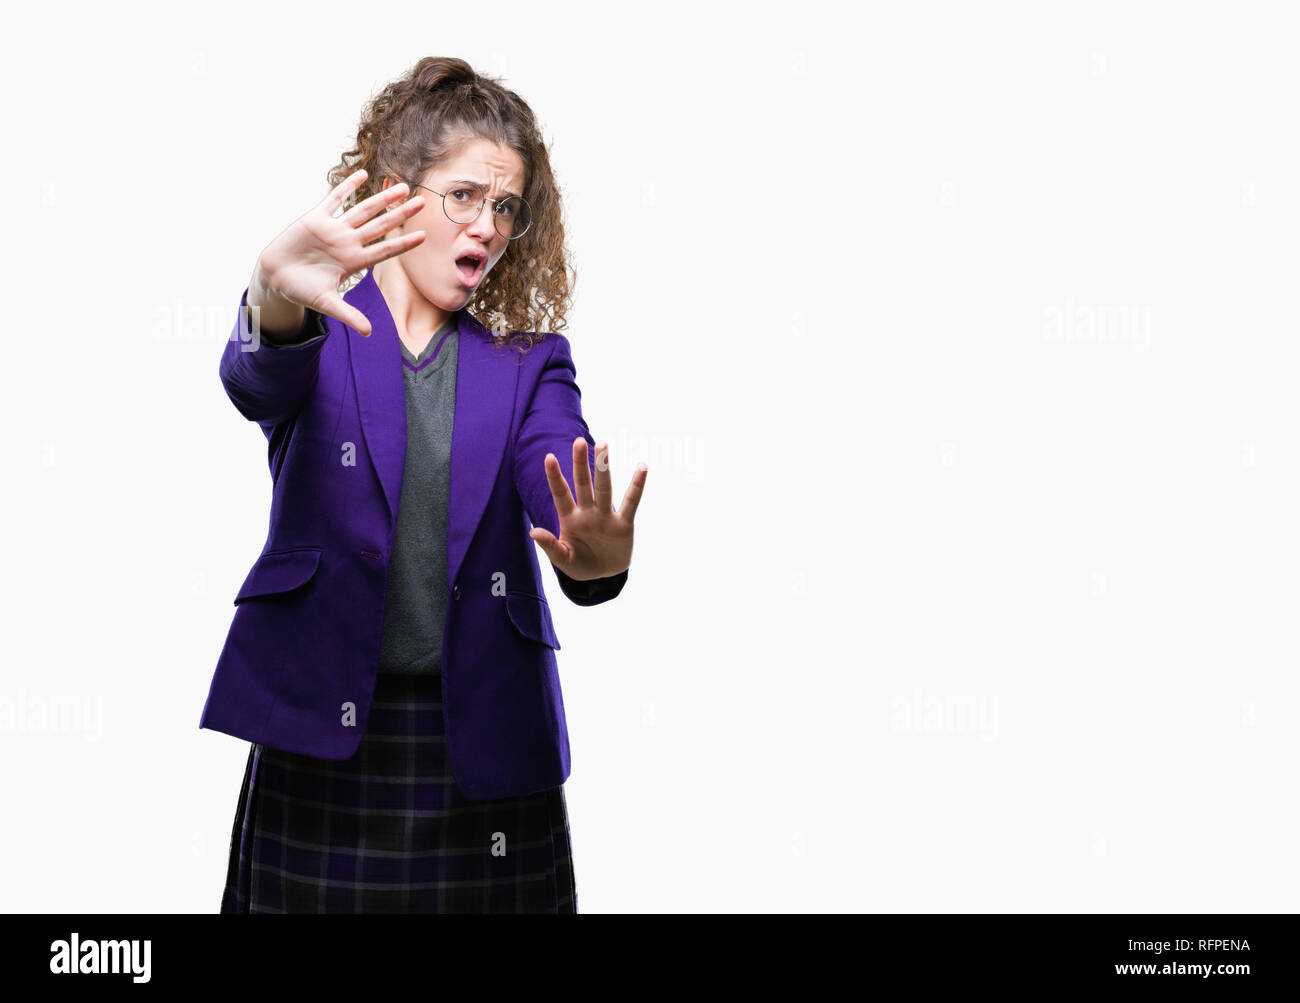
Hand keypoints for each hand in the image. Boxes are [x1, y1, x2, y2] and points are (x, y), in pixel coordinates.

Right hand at [252, 168, 426, 336]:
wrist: (275, 276)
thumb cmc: (302, 290)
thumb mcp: (327, 304)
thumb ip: (349, 315)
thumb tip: (369, 333)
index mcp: (354, 262)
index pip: (385, 250)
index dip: (404, 243)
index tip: (424, 235)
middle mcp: (348, 243)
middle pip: (381, 226)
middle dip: (401, 214)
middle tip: (424, 201)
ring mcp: (333, 229)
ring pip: (363, 210)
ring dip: (382, 198)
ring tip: (403, 186)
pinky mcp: (315, 219)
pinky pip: (333, 199)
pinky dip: (346, 187)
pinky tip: (361, 173)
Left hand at [528, 438, 645, 580]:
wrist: (604, 577)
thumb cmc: (580, 565)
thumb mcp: (563, 559)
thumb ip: (550, 546)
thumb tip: (533, 531)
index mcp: (570, 518)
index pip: (561, 494)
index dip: (555, 477)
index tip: (549, 457)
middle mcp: (587, 512)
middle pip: (583, 483)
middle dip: (581, 463)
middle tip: (579, 441)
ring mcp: (606, 516)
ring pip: (605, 488)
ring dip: (603, 467)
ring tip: (604, 445)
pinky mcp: (624, 525)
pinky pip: (631, 503)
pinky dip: (637, 486)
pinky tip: (642, 468)